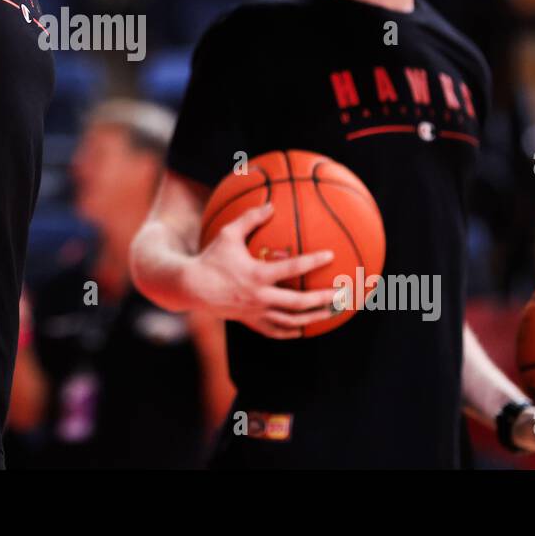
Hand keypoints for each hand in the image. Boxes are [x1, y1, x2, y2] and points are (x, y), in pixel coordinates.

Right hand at [183, 202, 337, 338]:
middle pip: (298, 303)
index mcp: (257, 275)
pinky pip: (276, 331)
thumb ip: (250, 219)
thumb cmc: (210, 258)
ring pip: (291, 321)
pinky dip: (292, 331)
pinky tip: (304, 328)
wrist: (191, 288)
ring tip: (333, 313)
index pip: (291, 268)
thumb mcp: (228, 234)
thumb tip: (271, 204)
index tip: (331, 256)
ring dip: (314, 318)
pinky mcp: (250, 322)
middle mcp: (259, 297)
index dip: (312, 262)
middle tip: (342, 294)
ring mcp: (256, 312)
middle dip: (323, 299)